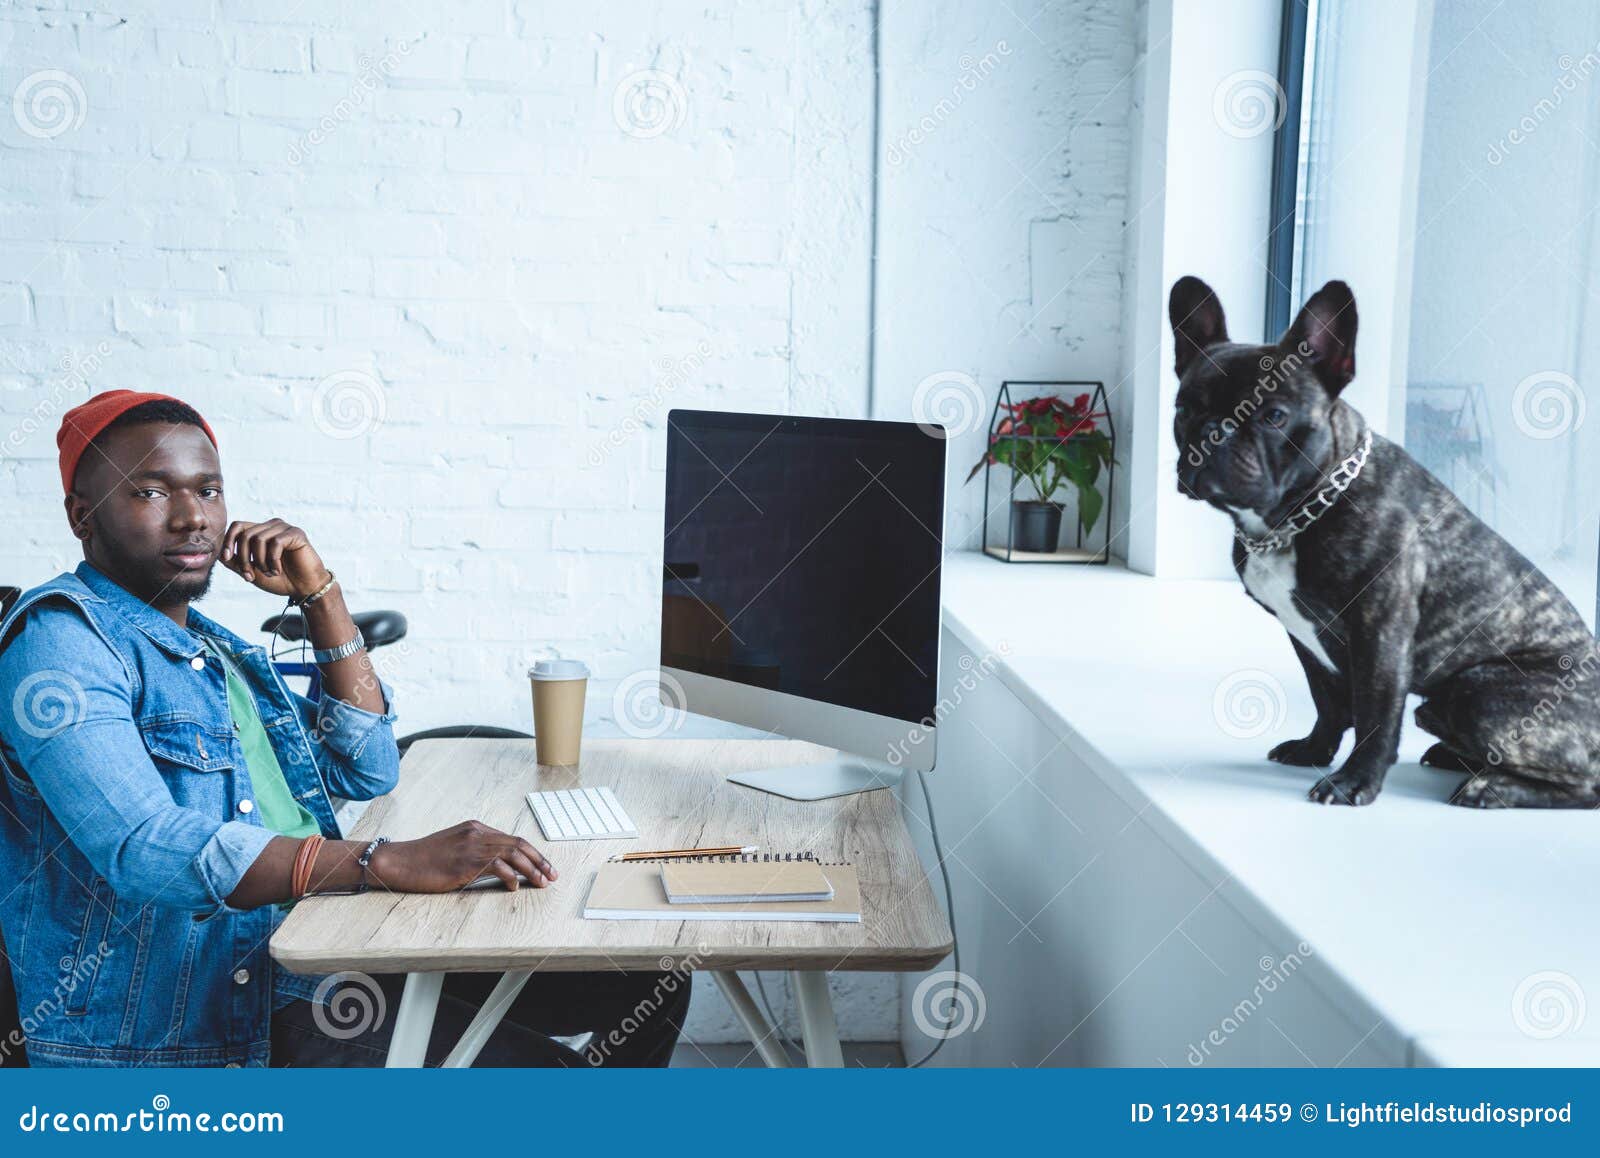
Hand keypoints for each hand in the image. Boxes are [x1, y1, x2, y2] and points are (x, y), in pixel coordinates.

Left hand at [220, 518, 329, 598]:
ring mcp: (284, 528)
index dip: (229, 541)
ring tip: (269, 573)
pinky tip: (277, 570)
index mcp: (261, 532)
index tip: (228, 558)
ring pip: (259, 539)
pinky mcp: (296, 534)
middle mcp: (272, 526)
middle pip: (246, 534)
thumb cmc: (279, 579)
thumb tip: (221, 552)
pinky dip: (273, 561)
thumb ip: (235, 561)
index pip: (238, 526)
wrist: (303, 589)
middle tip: (250, 576)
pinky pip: (275, 543)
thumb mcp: (251, 571)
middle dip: (244, 558)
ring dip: (260, 562)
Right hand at [367, 820, 557, 891]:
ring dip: (531, 869)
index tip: (544, 866)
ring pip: (512, 853)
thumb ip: (476, 851)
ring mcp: (471, 846)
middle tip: (552, 875)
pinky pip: (497, 866)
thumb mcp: (454, 848)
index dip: (532, 853)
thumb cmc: (424, 860)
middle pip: (518, 844)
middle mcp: (476, 833)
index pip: (512, 839)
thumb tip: (501, 867)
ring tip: (541, 882)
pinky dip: (511, 876)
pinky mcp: (465, 862)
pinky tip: (514, 887)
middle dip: (539, 860)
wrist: (400, 861)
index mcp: (475, 828)